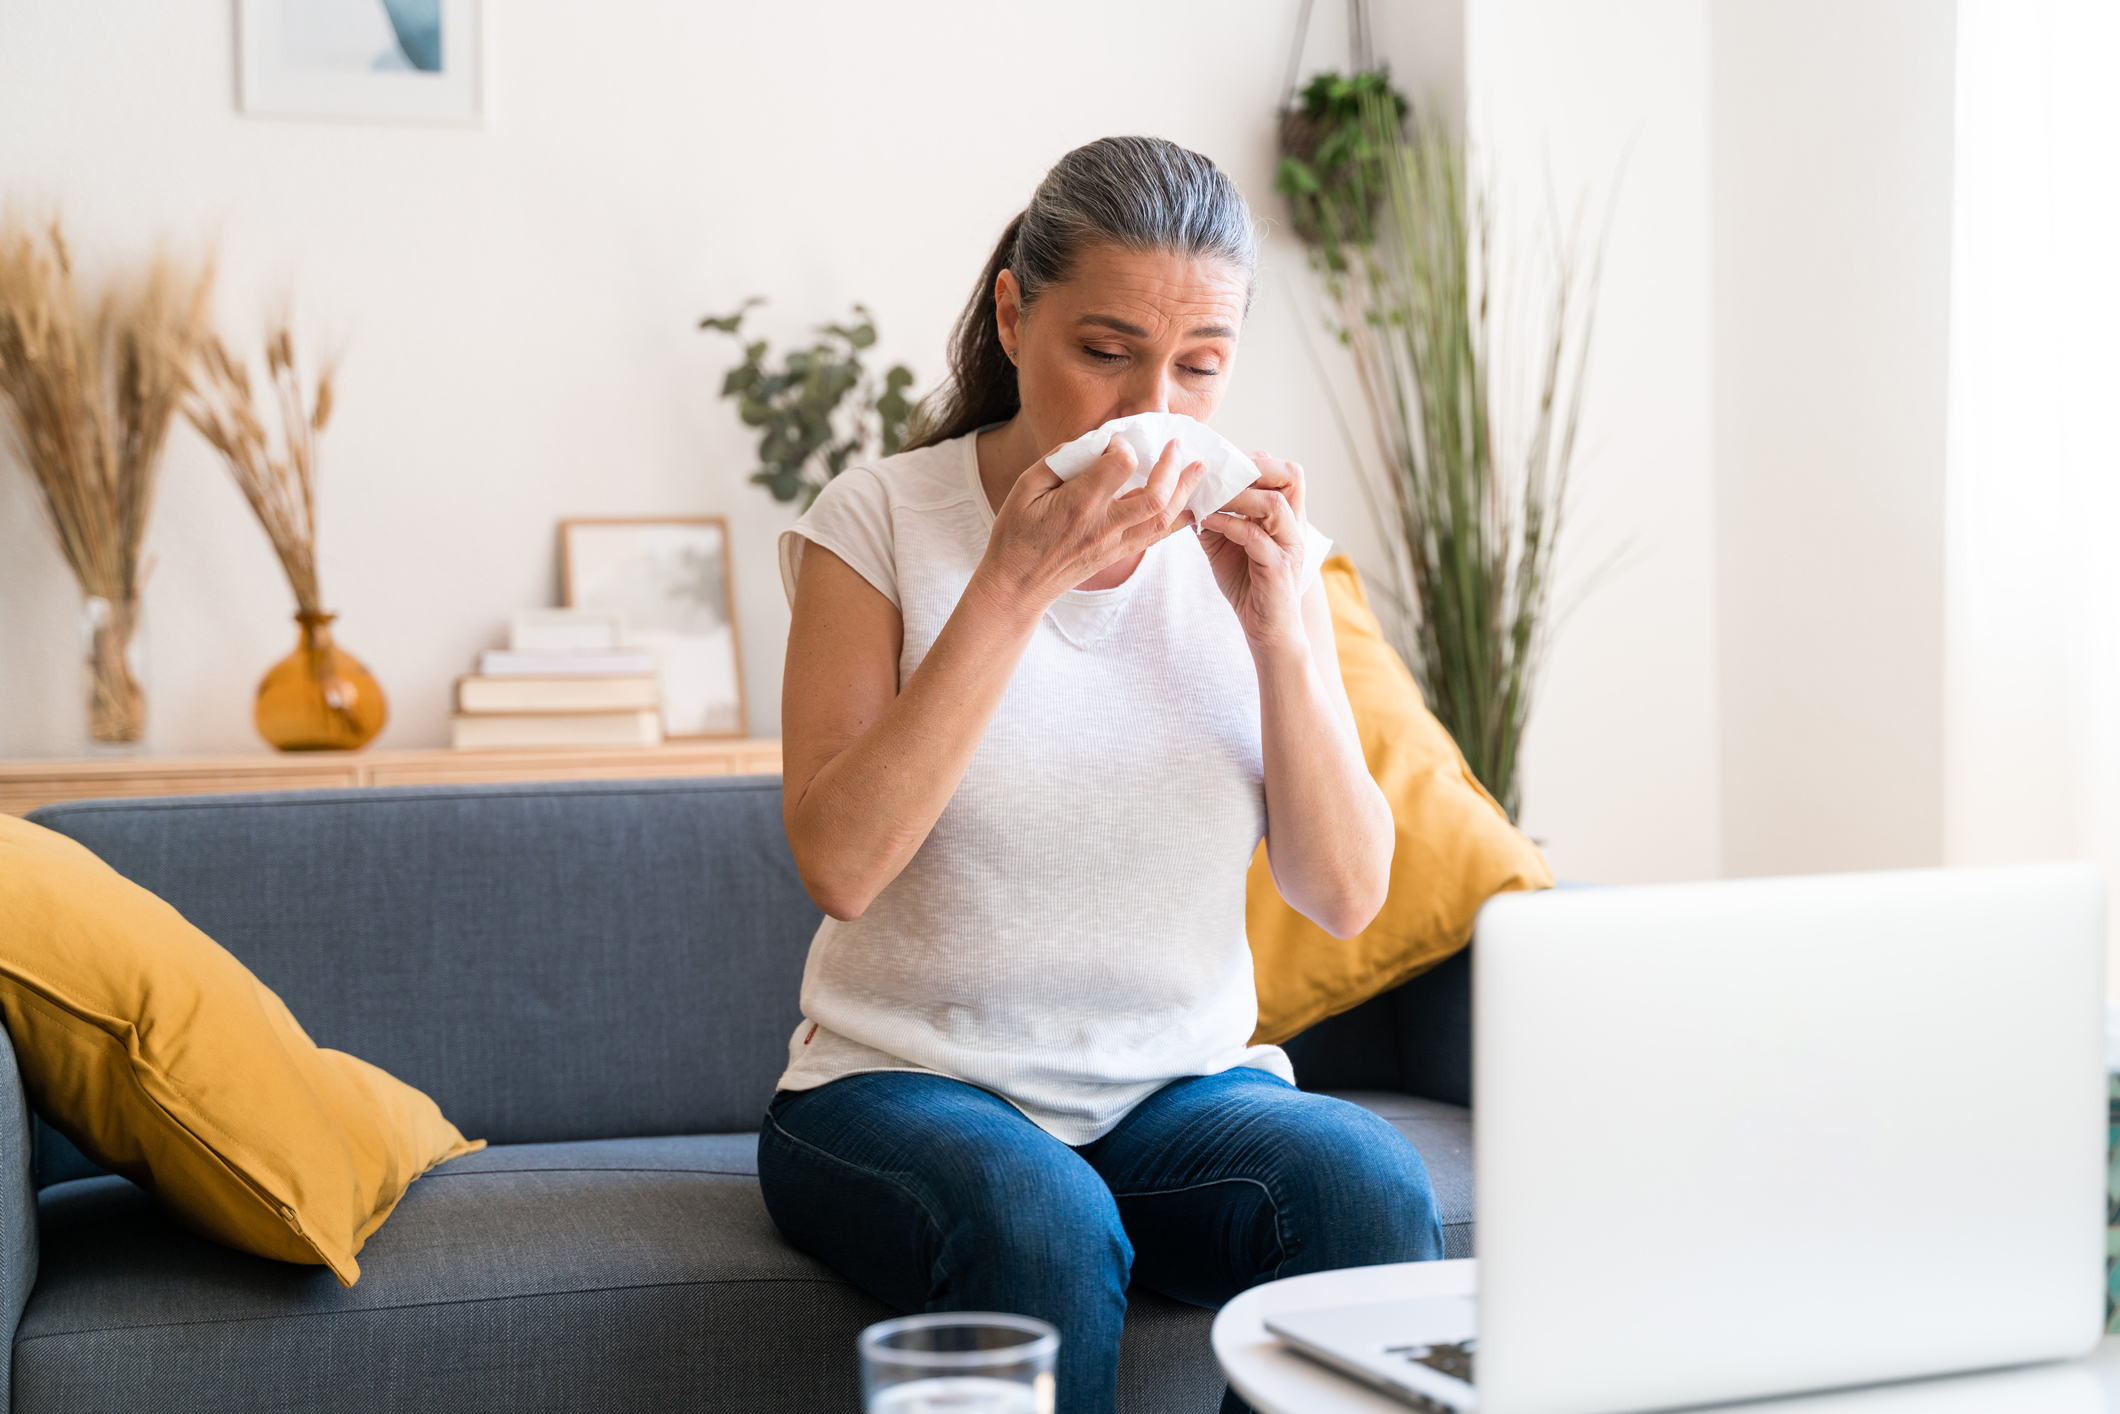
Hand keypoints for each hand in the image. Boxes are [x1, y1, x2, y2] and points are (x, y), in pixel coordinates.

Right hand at [975, 438, 1205, 611]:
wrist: (1018, 585)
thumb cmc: (1016, 533)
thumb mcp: (1025, 488)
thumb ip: (1059, 461)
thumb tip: (1092, 443)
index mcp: (1078, 504)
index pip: (1120, 465)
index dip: (1123, 445)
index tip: (1115, 442)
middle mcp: (1103, 525)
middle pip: (1155, 495)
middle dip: (1173, 467)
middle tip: (1178, 444)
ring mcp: (1115, 543)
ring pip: (1164, 518)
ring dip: (1186, 491)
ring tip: (1200, 469)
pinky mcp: (1119, 554)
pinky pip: (1158, 536)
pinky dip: (1180, 518)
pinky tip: (1192, 503)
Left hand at [1198, 453, 1307, 652]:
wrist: (1267, 631)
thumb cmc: (1248, 585)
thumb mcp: (1225, 543)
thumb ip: (1213, 516)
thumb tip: (1186, 492)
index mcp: (1286, 516)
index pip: (1284, 472)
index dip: (1254, 460)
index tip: (1220, 462)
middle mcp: (1294, 526)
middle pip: (1291, 476)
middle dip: (1254, 468)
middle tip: (1218, 471)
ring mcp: (1289, 546)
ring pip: (1273, 503)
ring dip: (1237, 495)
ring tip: (1207, 495)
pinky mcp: (1278, 568)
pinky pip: (1254, 536)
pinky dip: (1228, 523)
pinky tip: (1205, 521)